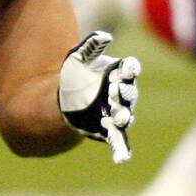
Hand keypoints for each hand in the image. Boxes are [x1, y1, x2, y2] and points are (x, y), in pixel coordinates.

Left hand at [59, 31, 140, 162]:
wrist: (66, 101)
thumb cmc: (76, 76)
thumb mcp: (79, 59)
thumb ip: (90, 48)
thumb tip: (103, 35)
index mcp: (117, 74)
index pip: (128, 69)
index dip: (129, 68)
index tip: (127, 66)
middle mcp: (121, 94)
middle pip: (127, 92)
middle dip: (124, 93)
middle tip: (119, 92)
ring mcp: (117, 112)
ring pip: (124, 115)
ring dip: (123, 116)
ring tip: (121, 118)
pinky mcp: (109, 129)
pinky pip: (118, 140)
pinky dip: (121, 149)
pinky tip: (122, 159)